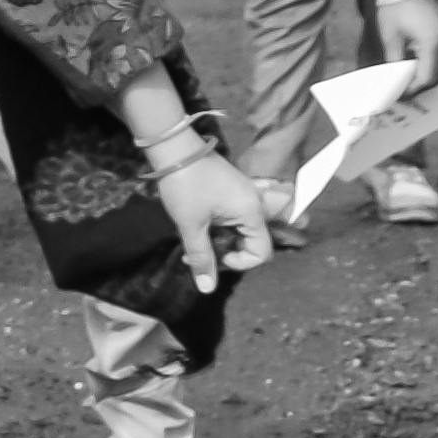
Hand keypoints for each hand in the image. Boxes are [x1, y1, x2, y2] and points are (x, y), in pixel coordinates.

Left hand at [150, 143, 271, 292]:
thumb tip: (207, 289)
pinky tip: (199, 226)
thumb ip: (201, 257)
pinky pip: (235, 218)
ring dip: (221, 241)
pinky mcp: (234, 191)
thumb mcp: (191, 225)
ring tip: (196, 240)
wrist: (175, 149)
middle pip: (253, 242)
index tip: (215, 257)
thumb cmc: (185, 186)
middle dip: (228, 253)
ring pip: (242, 231)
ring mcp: (245, 196)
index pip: (262, 252)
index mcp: (252, 213)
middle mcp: (255, 205)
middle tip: (200, 252)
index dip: (239, 263)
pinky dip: (220, 227)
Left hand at [373, 0, 437, 95]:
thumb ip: (395, 61)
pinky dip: (427, 67)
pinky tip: (411, 71)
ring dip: (424, 78)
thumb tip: (393, 81)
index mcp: (433, 43)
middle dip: (419, 87)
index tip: (398, 96)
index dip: (413, 89)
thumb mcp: (390, 38)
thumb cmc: (395, 9)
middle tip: (400, 94)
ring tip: (404, 84)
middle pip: (436, 75)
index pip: (426, 76)